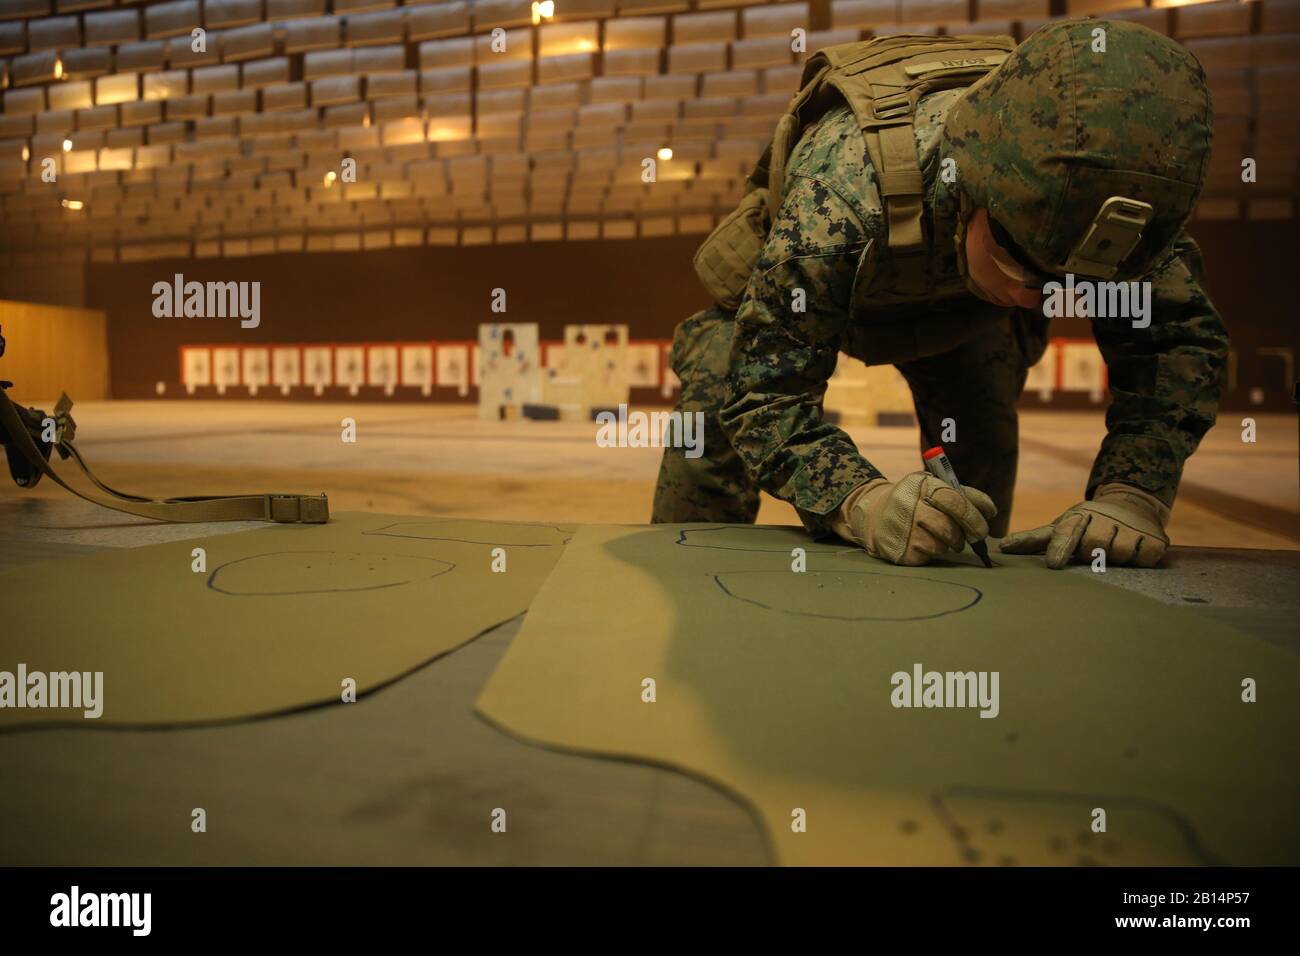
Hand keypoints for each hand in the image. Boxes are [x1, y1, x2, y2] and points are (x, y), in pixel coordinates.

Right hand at [833, 472, 996, 565]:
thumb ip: (962, 495)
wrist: (874, 514)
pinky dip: (933, 551)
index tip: (985, 525)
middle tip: (972, 538)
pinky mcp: (898, 550)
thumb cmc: (914, 500)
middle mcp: (906, 504)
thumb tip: (990, 510)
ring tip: (941, 536)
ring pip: (941, 544)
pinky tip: (924, 542)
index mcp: (920, 484)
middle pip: (949, 527)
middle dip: (966, 535)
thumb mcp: (933, 487)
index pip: (953, 500)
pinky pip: (928, 555)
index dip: (973, 515)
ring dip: (949, 543)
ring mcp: (900, 528)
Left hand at [1000, 482, 1169, 568]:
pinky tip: (1136, 548)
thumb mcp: (1061, 526)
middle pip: (1094, 550)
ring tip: (1115, 546)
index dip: (1060, 549)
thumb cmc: (1087, 522)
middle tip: (1096, 548)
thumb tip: (1002, 547)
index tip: (1054, 564)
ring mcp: (1130, 527)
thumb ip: (1034, 539)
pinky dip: (1141, 558)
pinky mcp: (1155, 537)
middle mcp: (1103, 519)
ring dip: (1117, 558)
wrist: (1130, 503)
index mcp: (1076, 518)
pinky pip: (1145, 558)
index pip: (1065, 535)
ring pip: (1120, 555)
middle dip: (1094, 554)